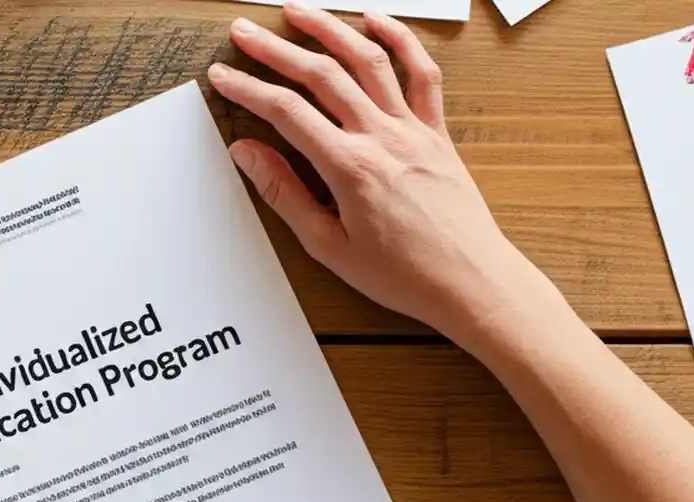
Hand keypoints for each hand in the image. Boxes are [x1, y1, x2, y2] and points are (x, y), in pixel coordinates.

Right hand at [209, 6, 543, 340]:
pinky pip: (421, 73)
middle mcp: (382, 138)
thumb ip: (285, 194)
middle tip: (243, 34)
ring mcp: (413, 129)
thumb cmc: (403, 275)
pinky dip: (399, 39)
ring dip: (330, 28)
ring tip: (298, 11)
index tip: (223, 75)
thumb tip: (248, 155)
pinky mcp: (437, 131)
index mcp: (349, 169)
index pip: (286, 113)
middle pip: (321, 75)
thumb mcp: (328, 246)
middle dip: (275, 49)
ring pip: (367, 60)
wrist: (470, 282)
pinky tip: (374, 21)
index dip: (248, 89)